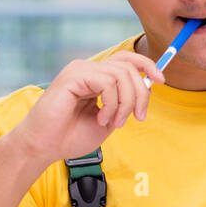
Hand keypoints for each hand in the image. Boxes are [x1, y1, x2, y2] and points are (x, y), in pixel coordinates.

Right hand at [11, 51, 164, 166]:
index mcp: (95, 76)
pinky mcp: (73, 76)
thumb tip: (147, 88)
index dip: (147, 65)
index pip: (126, 59)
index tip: (161, 81)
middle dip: (141, 93)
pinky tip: (100, 118)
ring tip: (114, 122)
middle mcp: (87, 68)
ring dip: (125, 103)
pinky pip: (107, 82)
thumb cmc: (70, 137)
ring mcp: (79, 70)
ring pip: (121, 75)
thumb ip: (125, 104)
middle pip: (128, 66)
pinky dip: (112, 104)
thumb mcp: (109, 120)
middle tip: (138, 118)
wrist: (43, 147)